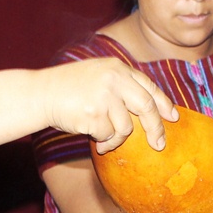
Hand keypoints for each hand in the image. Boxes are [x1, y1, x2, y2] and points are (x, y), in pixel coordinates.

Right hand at [39, 59, 177, 153]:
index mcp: (117, 68)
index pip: (149, 86)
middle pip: (147, 107)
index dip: (164, 103)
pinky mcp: (94, 114)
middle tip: (159, 144)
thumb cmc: (68, 88)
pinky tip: (91, 138)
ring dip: (117, 139)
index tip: (173, 117)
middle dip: (156, 128)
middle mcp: (114, 79)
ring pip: (126, 127)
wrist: (40, 93)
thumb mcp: (97, 76)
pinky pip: (108, 135)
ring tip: (104, 141)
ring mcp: (104, 96)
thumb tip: (148, 110)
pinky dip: (103, 141)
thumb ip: (120, 86)